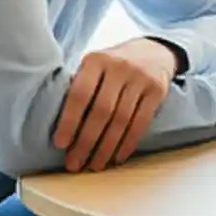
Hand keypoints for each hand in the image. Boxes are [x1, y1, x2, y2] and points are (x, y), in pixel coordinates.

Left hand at [53, 38, 177, 171]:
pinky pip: (141, 122)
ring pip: (121, 120)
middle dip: (86, 142)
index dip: (69, 121)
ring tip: (95, 165)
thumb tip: (57, 126)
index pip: (80, 94)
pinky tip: (118, 156)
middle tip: (75, 163)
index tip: (60, 144)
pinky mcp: (158, 90)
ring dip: (106, 147)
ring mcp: (141, 78)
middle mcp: (119, 66)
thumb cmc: (114, 65)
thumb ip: (81, 86)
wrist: (154, 51)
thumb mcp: (96, 65)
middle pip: (101, 111)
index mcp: (96, 60)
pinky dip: (128, 143)